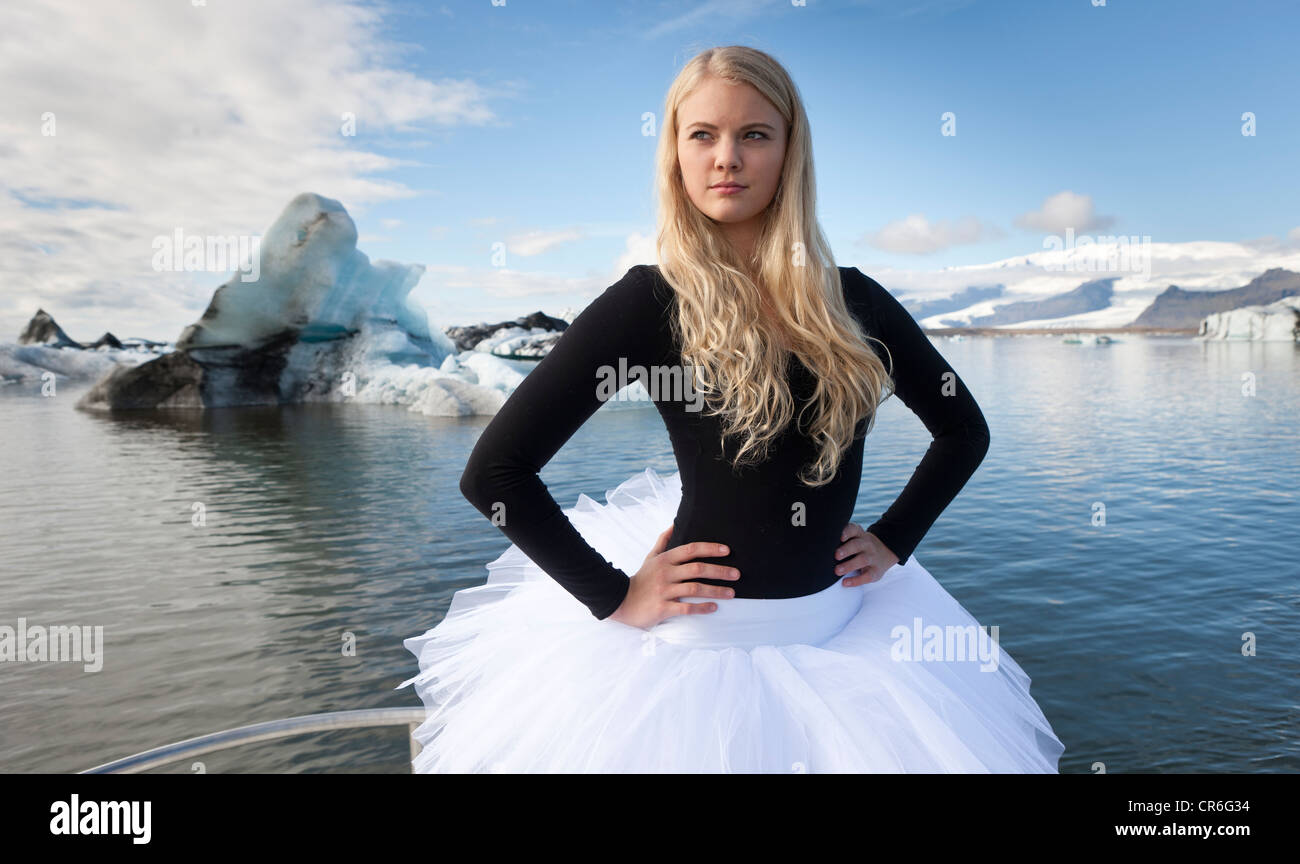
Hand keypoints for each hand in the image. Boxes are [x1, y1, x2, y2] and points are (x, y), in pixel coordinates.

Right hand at [608, 526, 740, 629]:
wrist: (620, 601)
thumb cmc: (641, 579)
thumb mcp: (651, 557)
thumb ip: (663, 541)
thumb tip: (674, 524)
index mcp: (665, 560)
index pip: (691, 549)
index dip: (710, 548)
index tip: (727, 551)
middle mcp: (666, 573)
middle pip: (697, 569)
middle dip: (720, 571)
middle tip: (737, 574)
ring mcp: (664, 591)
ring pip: (695, 589)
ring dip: (716, 590)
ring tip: (731, 593)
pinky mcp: (662, 608)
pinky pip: (686, 608)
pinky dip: (701, 608)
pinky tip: (713, 608)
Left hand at [833, 522, 898, 586]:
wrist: (885, 553)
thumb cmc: (860, 545)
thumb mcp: (855, 537)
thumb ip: (840, 538)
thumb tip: (816, 543)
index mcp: (860, 534)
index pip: (854, 529)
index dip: (847, 532)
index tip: (840, 537)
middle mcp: (867, 544)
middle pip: (857, 545)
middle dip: (846, 550)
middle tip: (835, 555)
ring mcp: (873, 557)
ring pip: (863, 560)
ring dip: (849, 565)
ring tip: (837, 570)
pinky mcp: (876, 571)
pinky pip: (867, 576)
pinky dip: (856, 580)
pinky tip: (845, 583)